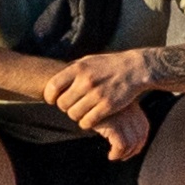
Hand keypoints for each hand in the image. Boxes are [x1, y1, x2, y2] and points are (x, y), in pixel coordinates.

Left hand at [46, 47, 163, 137]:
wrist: (135, 69)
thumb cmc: (109, 65)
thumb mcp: (89, 60)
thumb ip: (73, 69)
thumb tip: (55, 78)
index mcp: (79, 68)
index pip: (53, 86)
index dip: (49, 96)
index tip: (52, 100)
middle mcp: (86, 81)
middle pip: (62, 104)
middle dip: (65, 107)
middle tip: (71, 106)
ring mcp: (97, 94)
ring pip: (74, 114)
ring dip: (76, 116)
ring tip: (82, 112)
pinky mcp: (107, 106)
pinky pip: (87, 122)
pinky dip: (86, 123)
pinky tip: (90, 119)